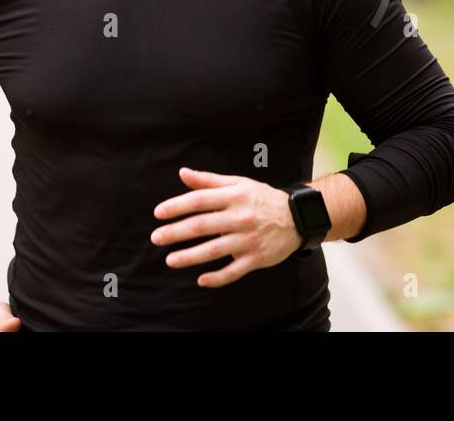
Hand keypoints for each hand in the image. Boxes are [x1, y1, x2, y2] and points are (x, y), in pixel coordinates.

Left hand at [150, 167, 304, 287]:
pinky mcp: (256, 258)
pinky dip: (216, 278)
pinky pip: (233, 271)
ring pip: (214, 250)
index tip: (158, 213)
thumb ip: (209, 180)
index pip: (200, 200)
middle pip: (202, 225)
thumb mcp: (238, 184)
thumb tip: (182, 173)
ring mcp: (248, 240)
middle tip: (156, 238)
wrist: (297, 217)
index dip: (177, 206)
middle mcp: (241, 217)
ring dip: (190, 257)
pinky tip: (201, 280)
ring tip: (170, 260)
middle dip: (176, 232)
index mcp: (234, 196)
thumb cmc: (261, 198)